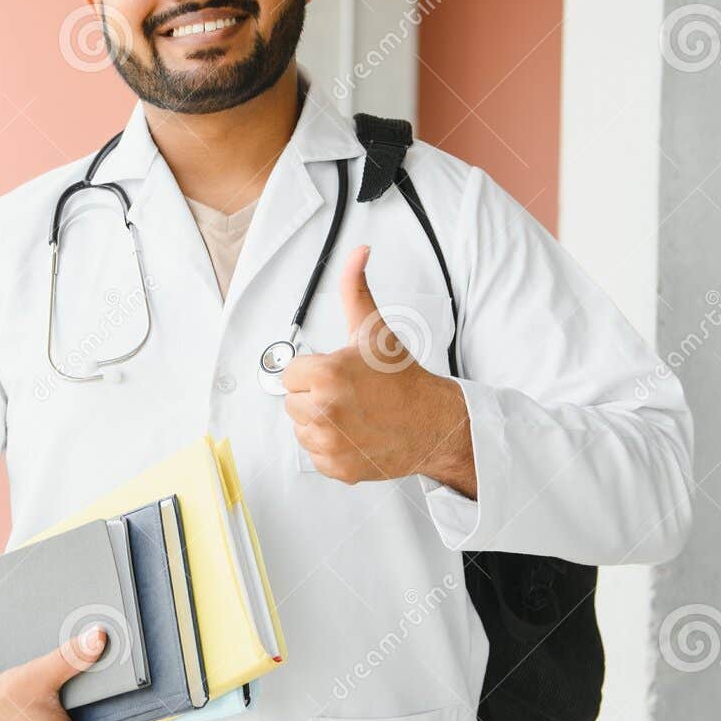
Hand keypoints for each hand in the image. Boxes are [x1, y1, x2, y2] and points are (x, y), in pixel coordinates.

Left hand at [282, 245, 477, 493]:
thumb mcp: (373, 330)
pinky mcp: (336, 468)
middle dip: (314, 396)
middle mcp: (324, 411)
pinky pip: (314, 455)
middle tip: (348, 394)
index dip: (312, 372)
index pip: (289, 374)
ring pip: (301, 429)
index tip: (336, 374)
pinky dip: (330, 448)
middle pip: (292, 402)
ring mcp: (330, 443)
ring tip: (351, 414)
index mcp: (326, 375)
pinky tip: (354, 435)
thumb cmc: (402, 379)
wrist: (432, 423)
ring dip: (319, 422)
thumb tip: (358, 252)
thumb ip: (355, 288)